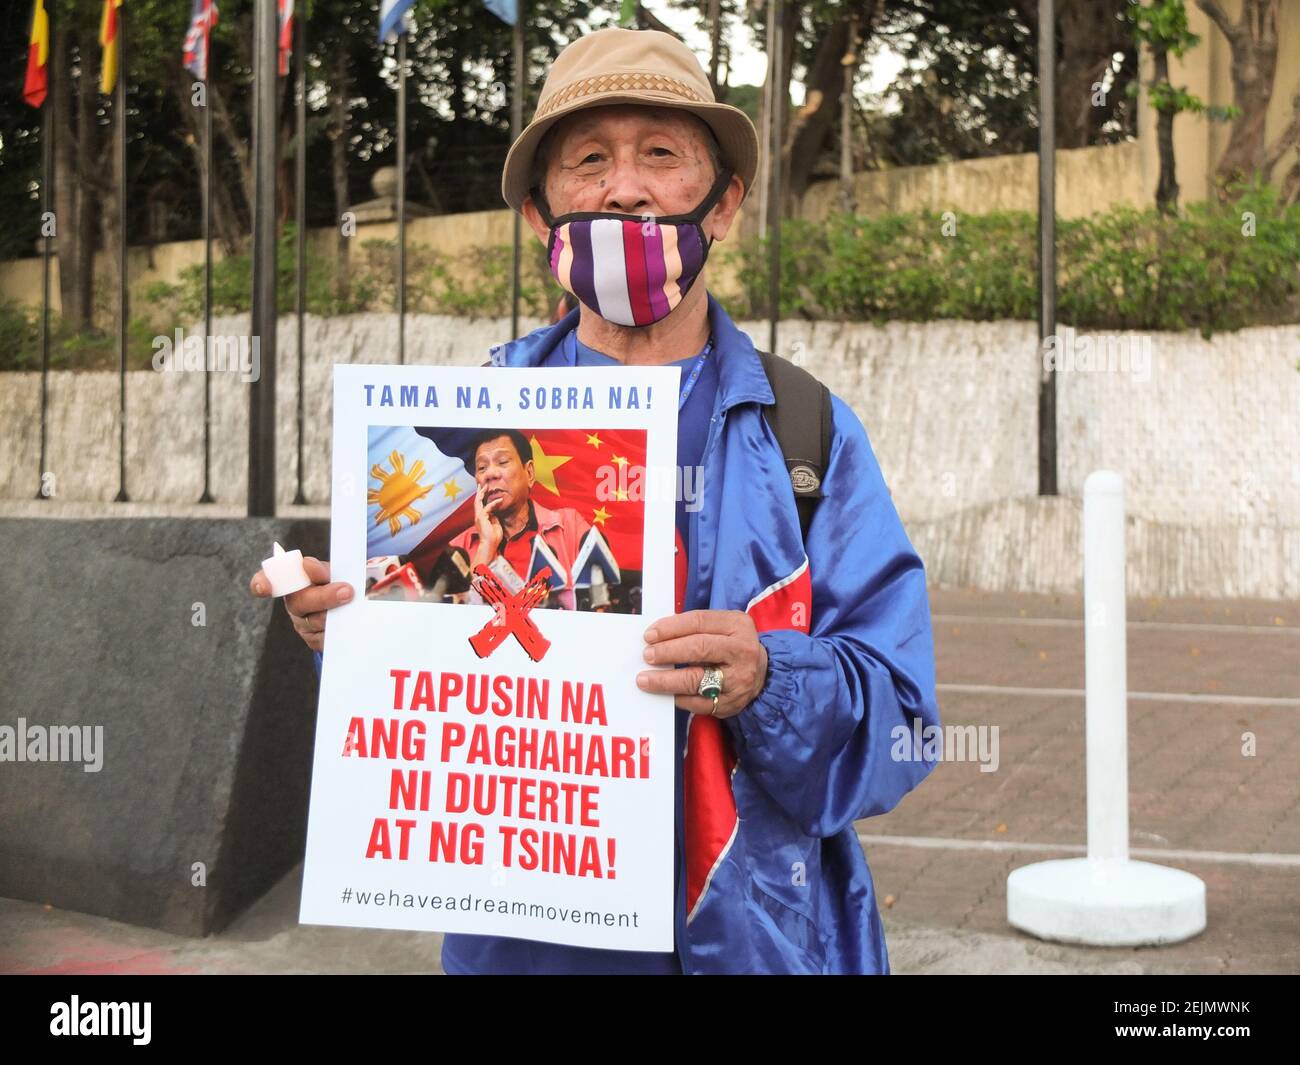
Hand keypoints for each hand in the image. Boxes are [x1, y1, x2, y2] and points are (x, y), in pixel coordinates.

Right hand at [249, 556, 352, 653]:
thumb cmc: (338, 582)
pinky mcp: (315, 641)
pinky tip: (349, 622)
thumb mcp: (331, 572)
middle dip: (323, 596)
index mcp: (292, 582)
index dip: (261, 583)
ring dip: (335, 613)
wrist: (356, 603)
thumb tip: (308, 565)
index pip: (267, 580)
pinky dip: (339, 629)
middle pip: (298, 602)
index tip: (264, 587)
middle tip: (346, 591)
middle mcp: (293, 604)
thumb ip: (320, 569)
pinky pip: (325, 637)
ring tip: (353, 605)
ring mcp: (303, 624)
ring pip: (315, 621)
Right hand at [472, 483, 505, 566]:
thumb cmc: (493, 537)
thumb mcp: (495, 524)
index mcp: (481, 518)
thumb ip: (494, 516)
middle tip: (483, 484)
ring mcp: (479, 517)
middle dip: (480, 492)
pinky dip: (493, 503)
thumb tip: (495, 511)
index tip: (485, 490)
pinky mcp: (482, 518)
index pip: (480, 505)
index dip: (482, 497)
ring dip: (482, 494)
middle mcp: (478, 516)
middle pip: (477, 501)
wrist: (490, 544)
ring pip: (478, 502)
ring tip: (486, 487)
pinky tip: (500, 500)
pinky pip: (487, 508)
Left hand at [635, 610, 768, 717]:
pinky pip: (697, 703)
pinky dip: (677, 698)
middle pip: (699, 648)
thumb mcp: (723, 627)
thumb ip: (696, 628)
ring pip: (696, 679)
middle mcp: (742, 651)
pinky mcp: (730, 703)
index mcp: (737, 625)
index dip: (671, 627)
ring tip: (645, 679)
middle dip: (668, 651)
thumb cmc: (732, 646)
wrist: (762, 675)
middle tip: (648, 655)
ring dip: (666, 680)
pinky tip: (665, 694)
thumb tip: (656, 636)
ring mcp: (738, 680)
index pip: (700, 622)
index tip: (649, 635)